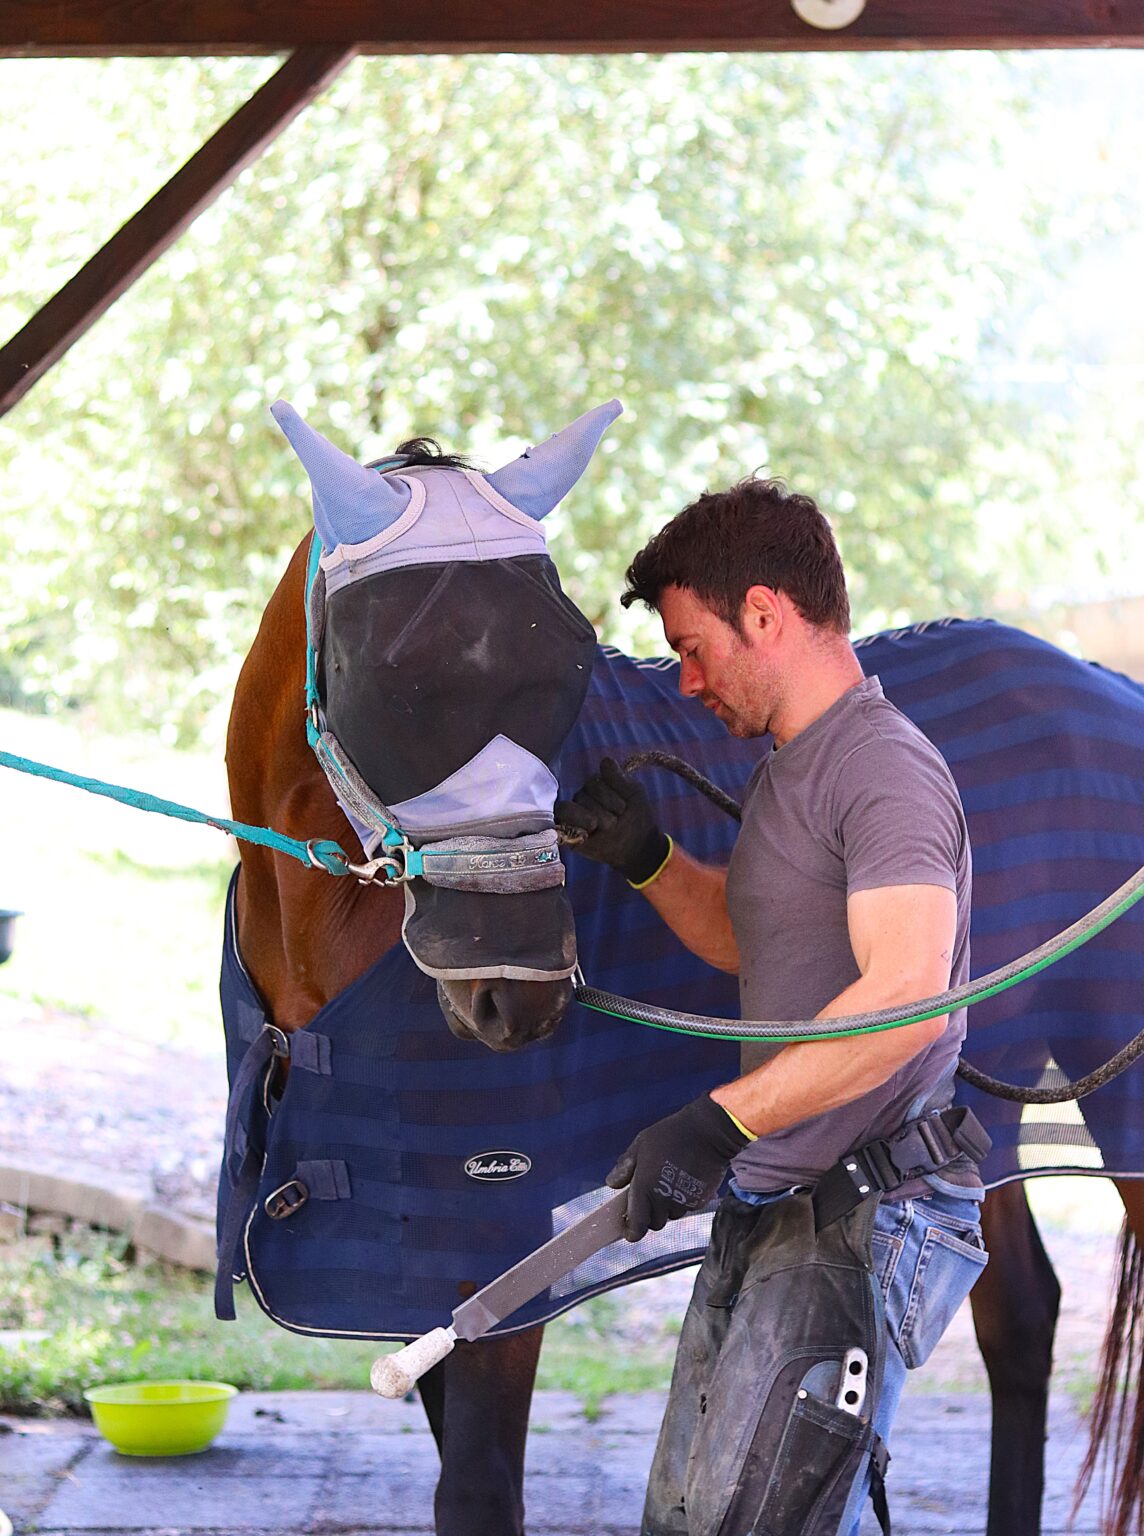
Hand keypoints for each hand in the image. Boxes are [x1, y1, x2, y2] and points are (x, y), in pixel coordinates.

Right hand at [555, 757, 670, 885]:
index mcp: (599, 785)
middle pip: (587, 789)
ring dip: (598, 816)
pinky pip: (562, 815)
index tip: (624, 806)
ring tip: (609, 826)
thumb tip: (605, 760)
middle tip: (618, 819)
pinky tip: (591, 828)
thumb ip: (619, 779)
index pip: (596, 779)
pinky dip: (576, 819)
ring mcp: (575, 811)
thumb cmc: (637, 819)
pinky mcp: (567, 827)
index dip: (610, 793)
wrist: (638, 847)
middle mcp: (585, 796)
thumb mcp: (634, 795)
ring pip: (577, 802)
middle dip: (607, 806)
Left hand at [606, 1094, 750, 1241]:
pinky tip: (685, 1179)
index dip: (632, 1231)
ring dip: (668, 1206)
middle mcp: (663, 1201)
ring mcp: (683, 1202)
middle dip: (650, 1214)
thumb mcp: (641, 1144)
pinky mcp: (700, 1200)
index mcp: (644, 1188)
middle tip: (651, 1194)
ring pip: (671, 1215)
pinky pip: (687, 1207)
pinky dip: (683, 1199)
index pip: (636, 1227)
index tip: (630, 1229)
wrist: (708, 1132)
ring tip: (670, 1182)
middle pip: (654, 1223)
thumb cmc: (671, 1134)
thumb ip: (625, 1166)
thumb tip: (612, 1183)